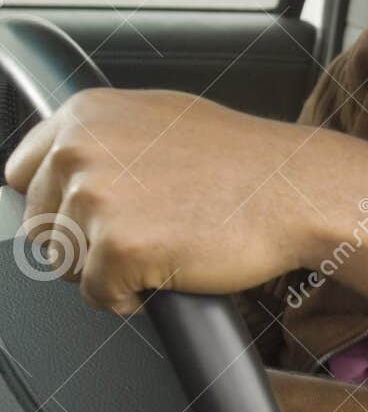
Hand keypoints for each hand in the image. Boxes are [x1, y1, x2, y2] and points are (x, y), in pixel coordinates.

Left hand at [3, 88, 343, 313]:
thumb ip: (106, 135)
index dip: (58, 204)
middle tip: (140, 235)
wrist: (296, 190)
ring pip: (66, 264)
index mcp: (86, 115)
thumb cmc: (246, 161)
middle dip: (83, 242)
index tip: (90, 216)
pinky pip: (98, 294)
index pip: (24, 175)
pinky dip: (128, 296)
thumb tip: (66, 159)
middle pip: (41, 226)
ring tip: (160, 249)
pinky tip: (166, 271)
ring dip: (108, 269)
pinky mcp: (120, 246)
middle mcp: (81, 150)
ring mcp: (97, 198)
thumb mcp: (163, 119)